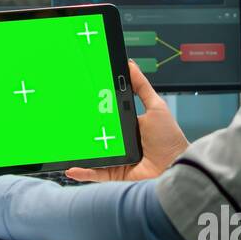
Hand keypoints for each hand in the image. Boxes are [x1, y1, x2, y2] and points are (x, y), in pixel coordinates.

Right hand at [65, 59, 188, 182]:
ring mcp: (117, 158)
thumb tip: (131, 66)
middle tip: (68, 120)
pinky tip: (72, 167)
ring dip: (79, 151)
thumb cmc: (170, 139)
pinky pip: (96, 172)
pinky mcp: (115, 173)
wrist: (175, 166)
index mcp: (129, 126)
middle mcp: (121, 142)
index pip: (107, 115)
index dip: (95, 109)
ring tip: (66, 144)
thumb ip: (142, 87)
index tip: (81, 100)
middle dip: (82, 128)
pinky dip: (83, 171)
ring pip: (93, 153)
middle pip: (97, 133)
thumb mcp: (156, 106)